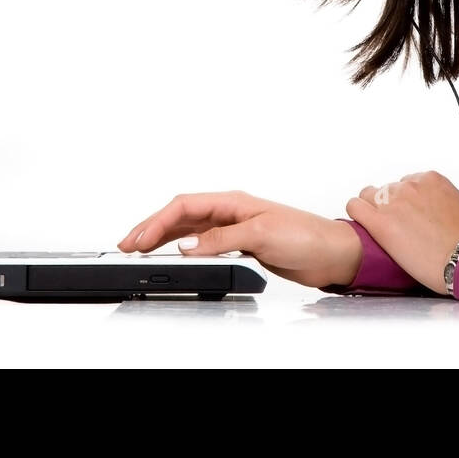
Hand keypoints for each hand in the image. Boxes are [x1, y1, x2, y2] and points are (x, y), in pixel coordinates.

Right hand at [117, 191, 362, 289]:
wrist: (331, 253)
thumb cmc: (306, 235)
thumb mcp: (261, 235)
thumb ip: (221, 240)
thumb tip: (186, 246)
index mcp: (233, 201)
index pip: (184, 206)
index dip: (157, 222)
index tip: (137, 240)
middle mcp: (230, 212)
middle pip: (180, 216)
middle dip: (151, 229)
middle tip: (126, 246)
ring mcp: (233, 229)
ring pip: (187, 229)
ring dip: (162, 239)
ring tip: (139, 251)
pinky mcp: (239, 246)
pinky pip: (201, 244)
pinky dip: (181, 250)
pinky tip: (172, 257)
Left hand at [347, 171, 458, 294]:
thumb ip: (456, 201)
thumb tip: (453, 205)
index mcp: (430, 180)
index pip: (408, 183)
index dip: (408, 202)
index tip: (410, 216)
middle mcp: (410, 186)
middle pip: (388, 190)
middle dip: (391, 207)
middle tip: (398, 227)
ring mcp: (393, 202)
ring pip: (368, 196)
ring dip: (372, 209)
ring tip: (379, 228)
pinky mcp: (380, 223)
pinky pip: (355, 207)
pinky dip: (357, 214)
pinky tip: (364, 226)